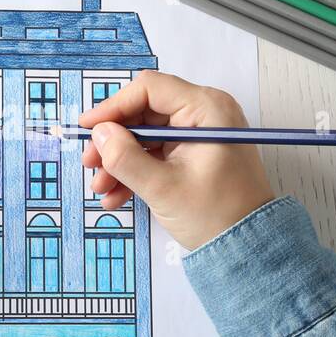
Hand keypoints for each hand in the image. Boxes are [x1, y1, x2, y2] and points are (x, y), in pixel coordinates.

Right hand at [80, 71, 274, 250]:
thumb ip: (126, 157)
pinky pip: (156, 152)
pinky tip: (116, 195)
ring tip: (101, 188)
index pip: (149, 89)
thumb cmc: (217, 215)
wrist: (247, 247)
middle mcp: (205, 113)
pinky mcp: (194, 153)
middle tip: (90, 163)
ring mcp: (199, 133)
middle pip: (144, 112)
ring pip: (145, 135)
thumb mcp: (163, 188)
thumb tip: (99, 133)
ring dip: (119, 160)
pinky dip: (135, 170)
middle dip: (113, 140)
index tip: (88, 128)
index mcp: (207, 109)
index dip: (113, 106)